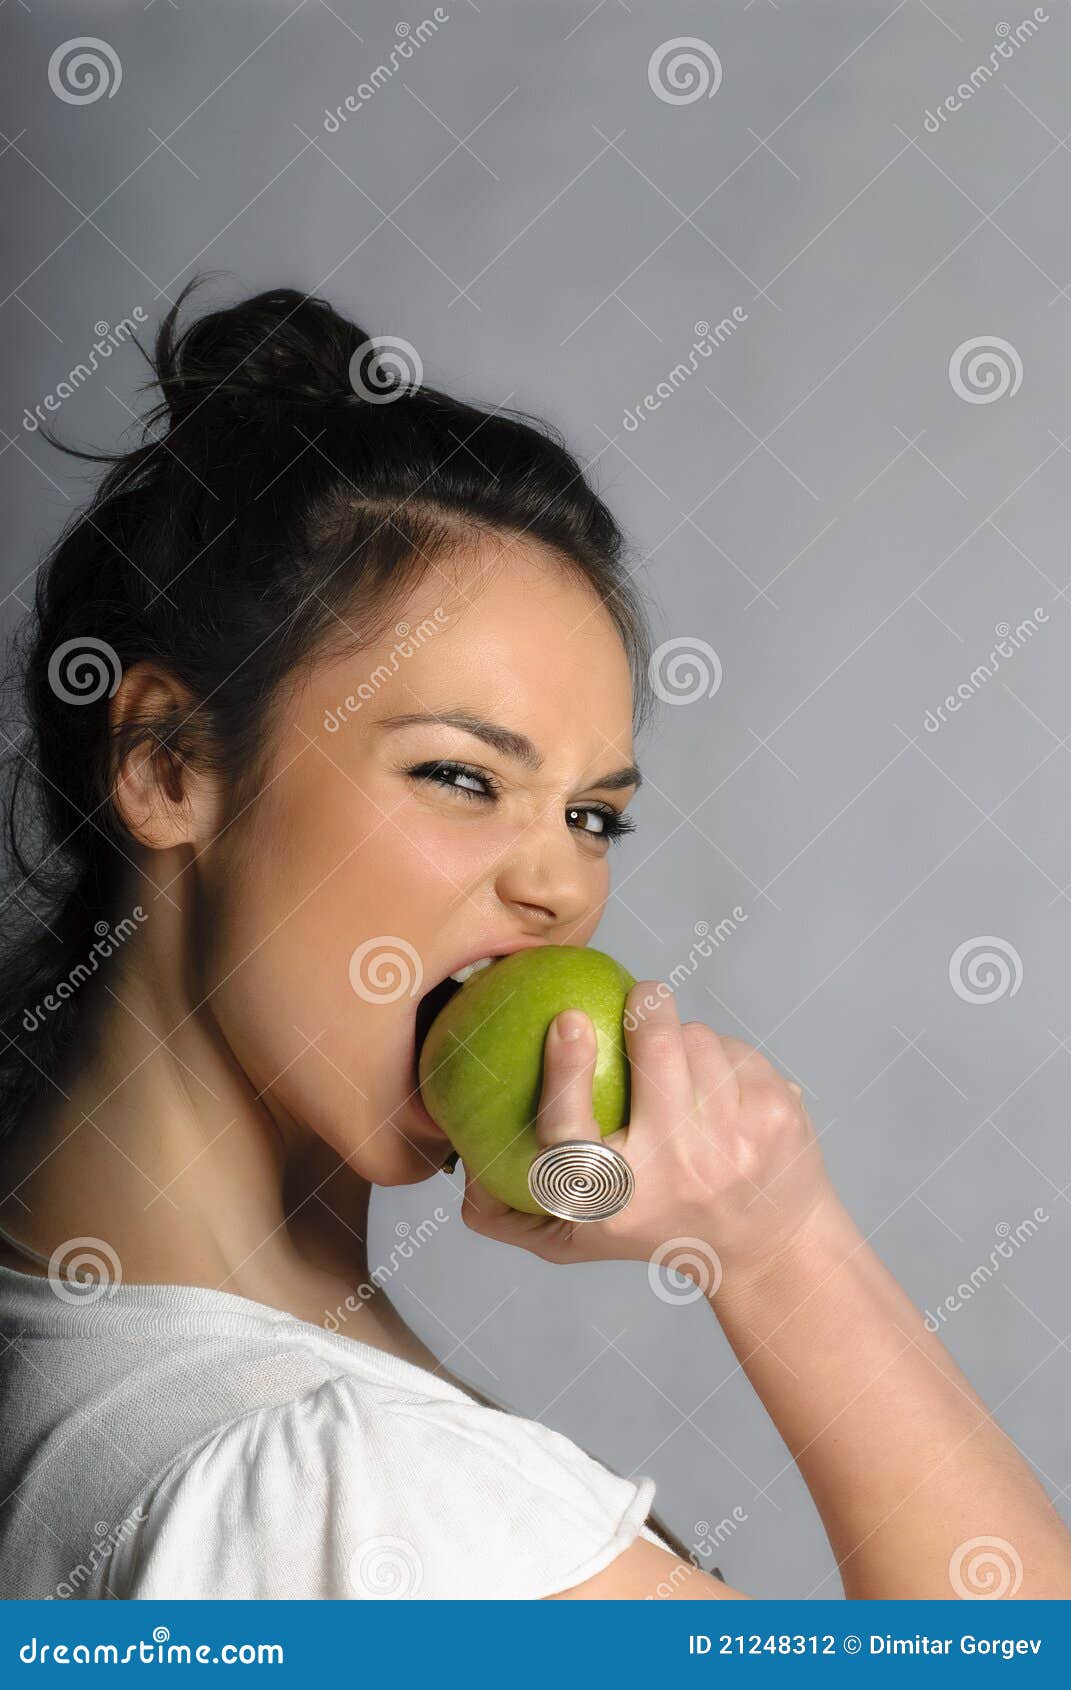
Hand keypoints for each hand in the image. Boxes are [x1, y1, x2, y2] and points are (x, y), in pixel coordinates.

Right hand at [460, 980, 838, 1288]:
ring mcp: (735, 1146)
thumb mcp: (576, 1241)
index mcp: (616, 1201)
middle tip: (639, 997)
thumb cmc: (652, 1231)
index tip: (566, 1021)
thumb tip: (458, 1173)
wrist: (767, 1252)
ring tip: (679, 1057)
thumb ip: (509, 1215)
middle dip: (647, 1007)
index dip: (563, 1072)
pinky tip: (723, 1084)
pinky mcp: (778, 1120)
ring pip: (700, 1041)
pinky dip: (727, 1057)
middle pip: (657, 1055)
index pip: (573, 1135)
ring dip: (687, 1039)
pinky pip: (740, 1052)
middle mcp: (677, 1175)